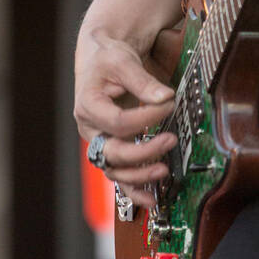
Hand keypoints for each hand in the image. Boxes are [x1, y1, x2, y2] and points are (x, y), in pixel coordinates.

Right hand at [74, 30, 177, 208]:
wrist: (102, 58)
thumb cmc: (108, 58)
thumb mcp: (123, 61)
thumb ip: (142, 81)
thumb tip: (165, 97)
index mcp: (88, 106)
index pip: (118, 122)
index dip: (146, 117)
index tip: (169, 103)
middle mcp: (91, 129)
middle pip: (113, 153)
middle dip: (143, 152)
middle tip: (170, 139)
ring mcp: (101, 142)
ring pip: (115, 170)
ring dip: (140, 175)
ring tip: (164, 171)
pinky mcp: (113, 148)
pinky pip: (121, 175)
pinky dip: (135, 190)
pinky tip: (152, 200)